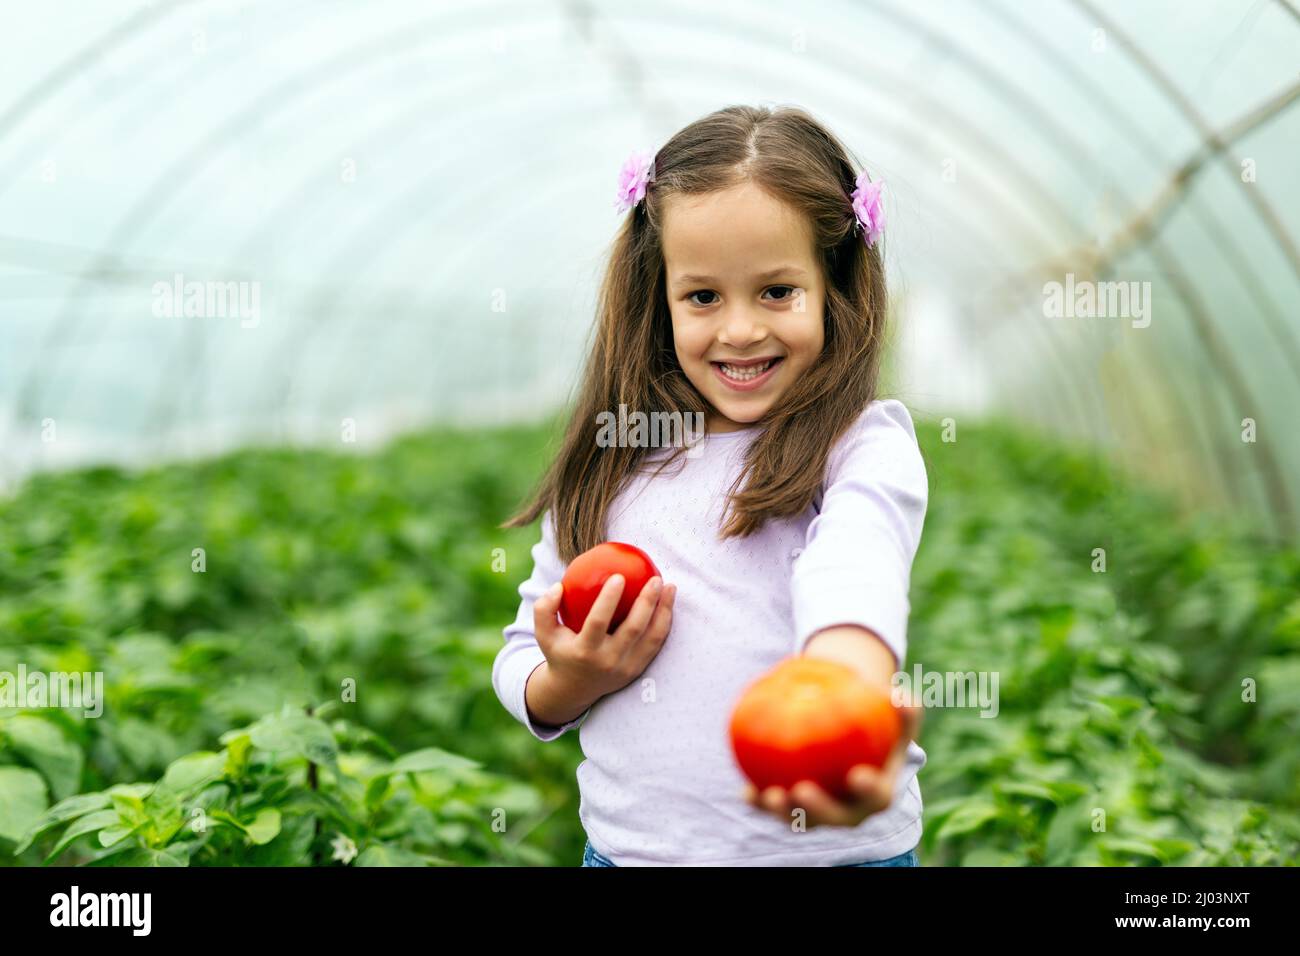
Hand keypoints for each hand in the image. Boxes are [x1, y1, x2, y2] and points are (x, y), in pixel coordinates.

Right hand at [532, 572, 676, 705]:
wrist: (574, 690)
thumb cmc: (560, 651)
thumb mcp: (544, 633)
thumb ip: (544, 608)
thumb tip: (559, 586)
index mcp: (584, 651)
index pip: (598, 623)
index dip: (608, 600)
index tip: (618, 576)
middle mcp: (608, 661)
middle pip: (633, 629)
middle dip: (647, 602)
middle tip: (655, 578)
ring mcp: (626, 668)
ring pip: (652, 637)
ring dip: (664, 610)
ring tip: (670, 587)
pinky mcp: (638, 670)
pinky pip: (656, 644)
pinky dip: (665, 623)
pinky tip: (668, 603)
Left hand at [742, 696, 921, 827]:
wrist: (855, 750)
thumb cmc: (878, 727)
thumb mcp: (896, 716)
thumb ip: (903, 708)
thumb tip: (900, 694)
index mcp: (878, 794)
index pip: (877, 796)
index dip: (869, 789)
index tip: (857, 774)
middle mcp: (852, 812)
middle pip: (836, 817)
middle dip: (818, 809)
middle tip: (802, 788)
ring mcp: (824, 817)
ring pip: (802, 819)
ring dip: (783, 812)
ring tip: (767, 794)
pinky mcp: (798, 814)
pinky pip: (777, 810)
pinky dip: (761, 803)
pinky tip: (745, 792)